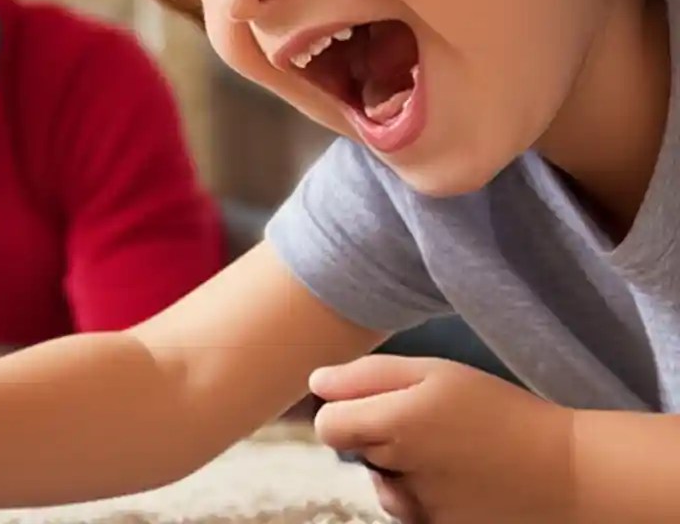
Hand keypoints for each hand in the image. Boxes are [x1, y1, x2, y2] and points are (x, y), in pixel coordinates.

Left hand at [310, 355, 574, 523]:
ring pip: (382, 485)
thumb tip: (316, 382)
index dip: (343, 411)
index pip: (327, 425)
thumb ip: (369, 375)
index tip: (372, 403)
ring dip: (400, 470)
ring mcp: (418, 509)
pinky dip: (424, 496)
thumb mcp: (438, 372)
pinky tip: (459, 479)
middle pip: (355, 453)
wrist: (566, 474)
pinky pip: (408, 510)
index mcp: (396, 423)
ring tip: (451, 452)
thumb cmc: (498, 412)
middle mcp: (400, 471)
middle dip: (376, 436)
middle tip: (427, 423)